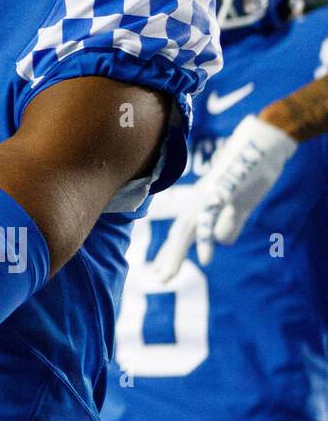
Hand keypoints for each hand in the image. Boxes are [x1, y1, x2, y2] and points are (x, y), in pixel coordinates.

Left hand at [153, 114, 296, 281]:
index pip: (182, 230)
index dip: (172, 250)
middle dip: (168, 257)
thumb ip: (230, 221)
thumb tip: (221, 242)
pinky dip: (205, 240)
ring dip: (176, 253)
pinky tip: (204, 259)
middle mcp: (200, 200)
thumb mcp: (240, 201)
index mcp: (202, 201)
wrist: (262, 141)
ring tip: (166, 276)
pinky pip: (211, 220)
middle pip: (179, 232)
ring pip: (187, 229)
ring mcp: (210, 196)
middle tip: (158, 279)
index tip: (162, 270)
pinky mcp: (223, 193)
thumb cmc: (251, 167)